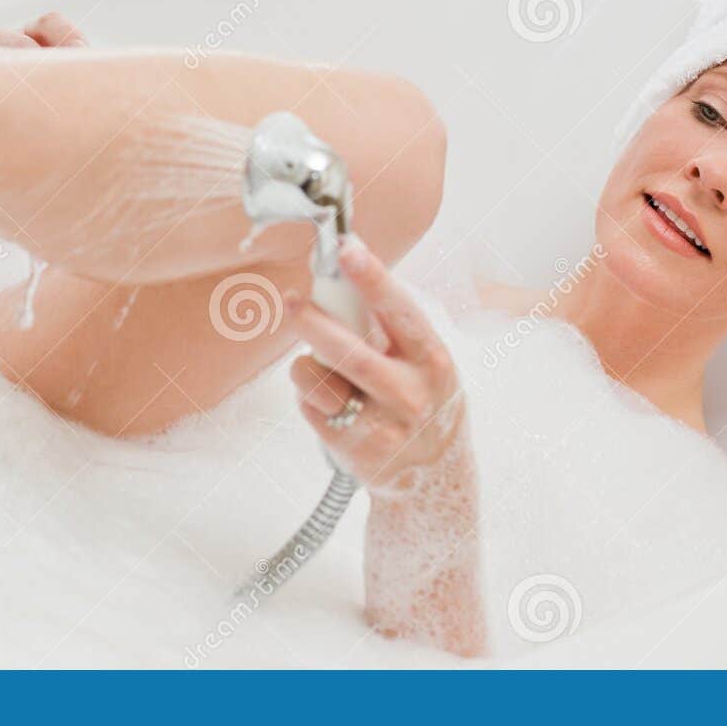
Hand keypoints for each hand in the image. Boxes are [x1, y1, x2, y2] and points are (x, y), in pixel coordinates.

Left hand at [287, 235, 465, 490]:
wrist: (435, 476)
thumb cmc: (423, 400)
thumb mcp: (424, 363)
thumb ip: (391, 329)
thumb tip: (343, 277)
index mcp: (431, 359)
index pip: (399, 311)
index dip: (372, 277)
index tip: (347, 249)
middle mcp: (410, 394)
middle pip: (347, 351)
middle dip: (313, 321)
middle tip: (291, 301)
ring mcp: (383, 426)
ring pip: (316, 380)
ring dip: (306, 366)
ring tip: (321, 369)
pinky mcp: (355, 451)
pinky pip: (310, 407)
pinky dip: (309, 397)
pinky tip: (332, 404)